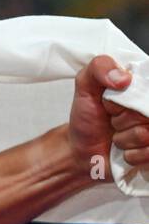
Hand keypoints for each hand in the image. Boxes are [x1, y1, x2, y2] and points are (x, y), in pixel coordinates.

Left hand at [67, 54, 136, 181]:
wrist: (81, 148)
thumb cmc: (88, 115)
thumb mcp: (85, 85)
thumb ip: (99, 68)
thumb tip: (123, 77)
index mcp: (144, 88)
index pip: (144, 90)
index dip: (122, 100)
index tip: (109, 104)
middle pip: (145, 113)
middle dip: (121, 119)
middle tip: (112, 120)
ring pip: (146, 134)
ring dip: (124, 138)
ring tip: (117, 135)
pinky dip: (131, 154)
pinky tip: (124, 151)